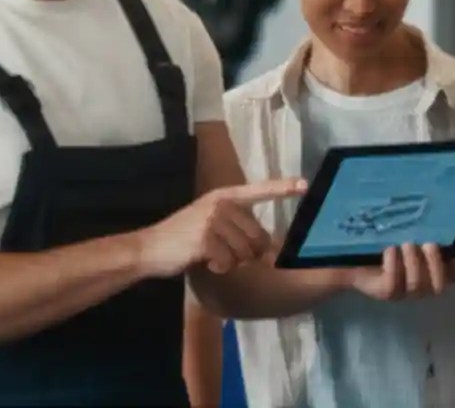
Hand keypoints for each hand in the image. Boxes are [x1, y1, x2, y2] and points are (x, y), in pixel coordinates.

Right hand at [137, 178, 306, 278]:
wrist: (151, 247)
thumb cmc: (184, 238)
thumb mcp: (212, 225)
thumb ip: (239, 231)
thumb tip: (270, 252)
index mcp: (224, 196)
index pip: (258, 190)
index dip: (282, 188)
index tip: (303, 185)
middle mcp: (221, 204)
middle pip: (258, 236)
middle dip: (248, 253)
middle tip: (225, 254)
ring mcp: (213, 220)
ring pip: (245, 252)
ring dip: (232, 262)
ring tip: (212, 256)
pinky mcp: (206, 239)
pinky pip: (229, 261)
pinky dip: (220, 268)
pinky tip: (207, 262)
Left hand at [346, 244, 454, 300]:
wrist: (353, 253)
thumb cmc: (390, 248)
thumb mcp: (419, 248)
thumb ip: (448, 258)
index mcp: (430, 276)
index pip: (451, 279)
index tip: (445, 251)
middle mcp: (418, 288)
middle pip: (436, 286)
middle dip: (433, 263)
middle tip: (423, 244)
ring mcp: (401, 293)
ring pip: (415, 284)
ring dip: (411, 260)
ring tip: (403, 245)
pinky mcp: (383, 292)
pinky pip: (394, 283)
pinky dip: (393, 263)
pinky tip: (389, 250)